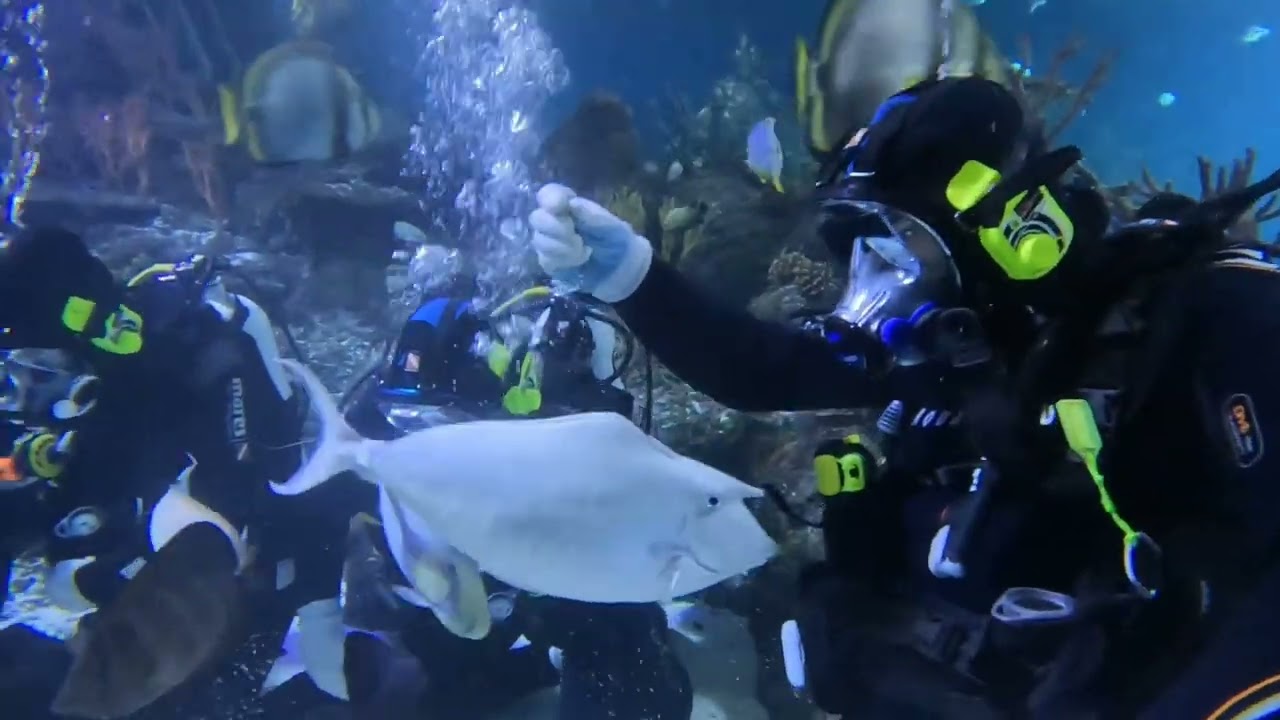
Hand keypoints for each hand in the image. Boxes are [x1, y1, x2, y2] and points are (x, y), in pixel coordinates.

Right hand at [528, 184, 652, 301]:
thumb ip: (591, 215)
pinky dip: (563, 261)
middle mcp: (554, 221)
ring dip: (562, 247)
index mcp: (569, 205)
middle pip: (537, 218)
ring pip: (539, 241)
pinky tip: (578, 261)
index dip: (550, 198)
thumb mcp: (611, 225)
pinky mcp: (549, 263)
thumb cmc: (617, 241)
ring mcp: (548, 242)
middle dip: (556, 228)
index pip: (548, 194)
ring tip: (583, 252)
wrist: (621, 269)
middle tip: (577, 237)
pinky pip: (545, 259)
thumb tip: (571, 204)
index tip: (559, 207)